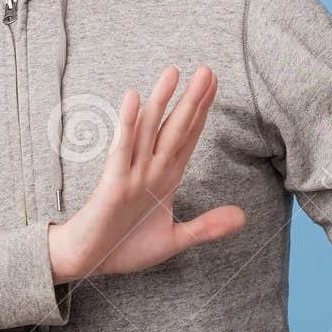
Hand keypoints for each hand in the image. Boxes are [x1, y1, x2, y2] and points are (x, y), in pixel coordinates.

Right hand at [47, 65, 246, 281]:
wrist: (88, 262)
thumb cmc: (124, 247)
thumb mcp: (174, 239)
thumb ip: (207, 226)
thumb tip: (243, 216)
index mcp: (166, 178)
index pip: (188, 138)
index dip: (202, 111)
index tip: (214, 85)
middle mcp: (150, 169)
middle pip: (175, 128)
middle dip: (192, 100)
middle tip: (208, 70)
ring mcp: (131, 173)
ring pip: (149, 131)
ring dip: (161, 101)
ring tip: (173, 72)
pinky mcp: (113, 183)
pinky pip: (122, 149)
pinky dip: (128, 124)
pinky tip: (134, 98)